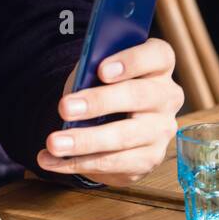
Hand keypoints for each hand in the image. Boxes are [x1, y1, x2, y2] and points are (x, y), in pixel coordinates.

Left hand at [36, 38, 183, 185]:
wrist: (109, 121)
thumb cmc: (102, 87)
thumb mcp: (95, 73)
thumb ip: (92, 72)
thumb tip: (77, 85)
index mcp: (157, 67)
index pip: (158, 56)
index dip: (132, 61)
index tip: (101, 70)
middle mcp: (167, 98)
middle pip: (138, 96)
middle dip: (98, 102)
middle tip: (65, 108)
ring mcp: (161, 130)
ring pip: (125, 136)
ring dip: (85, 141)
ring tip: (54, 143)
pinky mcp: (149, 158)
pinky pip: (113, 163)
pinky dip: (77, 162)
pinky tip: (51, 160)